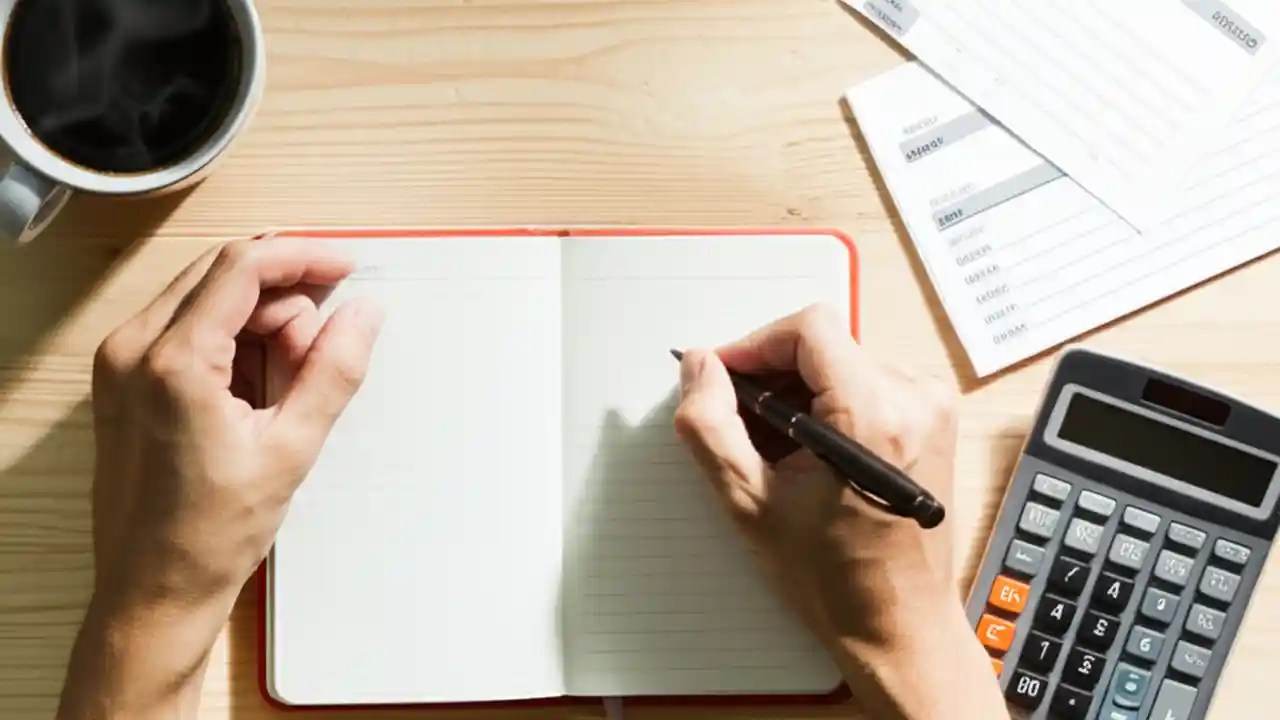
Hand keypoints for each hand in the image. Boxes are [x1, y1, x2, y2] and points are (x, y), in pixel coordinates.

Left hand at [59, 237, 383, 719]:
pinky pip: (187, 327)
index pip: (243, 268)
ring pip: (207, 297)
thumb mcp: (291, 449)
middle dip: (285, 294)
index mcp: (172, 362)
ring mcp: (121, 363)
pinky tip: (260, 387)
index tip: (346, 265)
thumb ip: (334, 371)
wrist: (153, 589)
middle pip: (223, 274)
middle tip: (326, 343)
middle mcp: (132, 349)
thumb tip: (364, 315)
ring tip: (291, 383)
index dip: (303, 257)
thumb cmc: (209, 535)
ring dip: (261, 319)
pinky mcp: (123, 379)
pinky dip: (233, 340)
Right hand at [674, 305, 1004, 718]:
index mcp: (875, 414)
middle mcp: (916, 398)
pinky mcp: (935, 419)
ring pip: (842, 362)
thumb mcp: (748, 502)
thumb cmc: (833, 577)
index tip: (724, 379)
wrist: (899, 623)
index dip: (755, 346)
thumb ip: (711, 425)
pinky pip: (867, 382)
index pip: (808, 329)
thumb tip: (701, 366)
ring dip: (800, 393)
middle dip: (773, 377)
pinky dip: (829, 405)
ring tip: (776, 450)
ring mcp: (933, 407)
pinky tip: (809, 453)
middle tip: (743, 428)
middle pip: (824, 345)